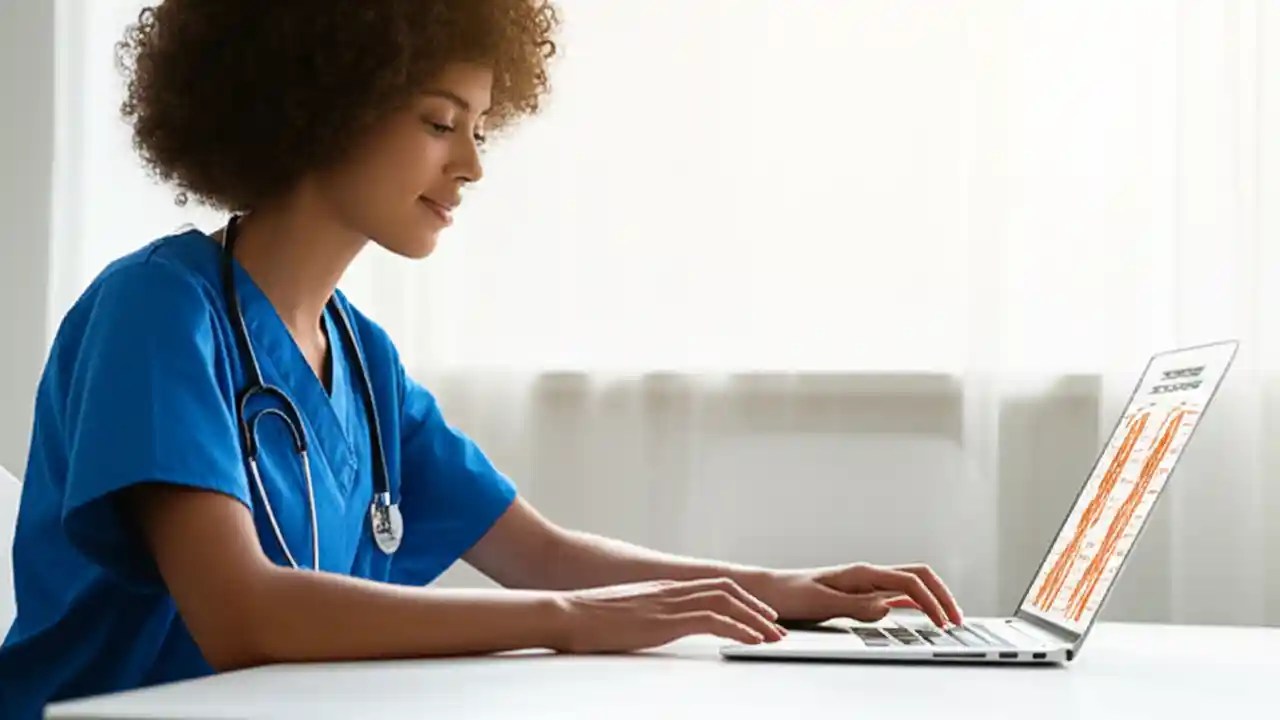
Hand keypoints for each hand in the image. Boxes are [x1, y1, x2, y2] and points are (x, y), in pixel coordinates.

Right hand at [550, 578, 787, 653]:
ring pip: (727, 602)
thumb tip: (654, 625)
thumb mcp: (625, 613)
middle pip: (727, 590)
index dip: (741, 599)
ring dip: (755, 620)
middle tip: (776, 626)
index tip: (758, 614)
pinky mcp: (665, 620)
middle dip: (756, 608)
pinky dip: (738, 630)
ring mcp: (669, 603)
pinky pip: (713, 621)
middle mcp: (671, 590)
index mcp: (663, 588)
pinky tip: (750, 642)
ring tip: (772, 637)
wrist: (567, 613)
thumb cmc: (587, 617)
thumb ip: (646, 614)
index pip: (713, 586)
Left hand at [756, 563, 964, 628]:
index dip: (931, 601)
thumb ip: (854, 605)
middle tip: (957, 620)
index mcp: (861, 573)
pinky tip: (924, 616)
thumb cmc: (790, 594)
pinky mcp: (861, 592)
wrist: (770, 590)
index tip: (943, 622)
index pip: (909, 582)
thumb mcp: (821, 602)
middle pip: (918, 576)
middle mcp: (867, 574)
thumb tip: (886, 608)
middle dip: (942, 595)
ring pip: (911, 583)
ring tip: (949, 619)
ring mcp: (866, 582)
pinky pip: (897, 594)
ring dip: (933, 598)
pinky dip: (917, 603)